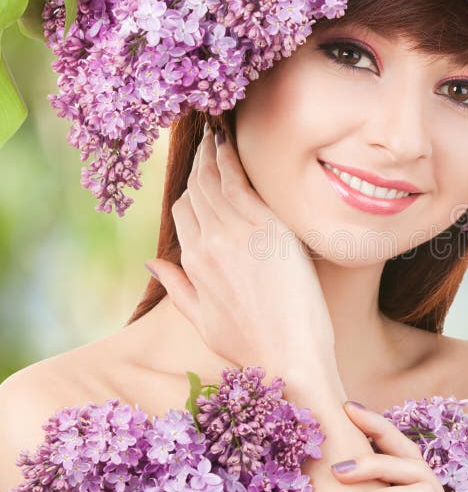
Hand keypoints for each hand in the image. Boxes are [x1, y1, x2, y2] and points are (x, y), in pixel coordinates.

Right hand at [146, 122, 336, 384]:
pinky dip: (232, 160)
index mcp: (192, 264)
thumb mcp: (203, 321)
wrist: (291, 358)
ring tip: (215, 133)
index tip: (199, 171)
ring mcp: (236, 233)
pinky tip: (229, 142)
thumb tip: (152, 260)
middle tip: (204, 139)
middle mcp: (208, 243)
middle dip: (199, 163)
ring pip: (215, 182)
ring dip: (213, 154)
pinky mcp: (267, 228)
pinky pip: (241, 183)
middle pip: (196, 191)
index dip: (191, 189)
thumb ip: (177, 287)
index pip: (183, 212)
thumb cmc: (253, 346)